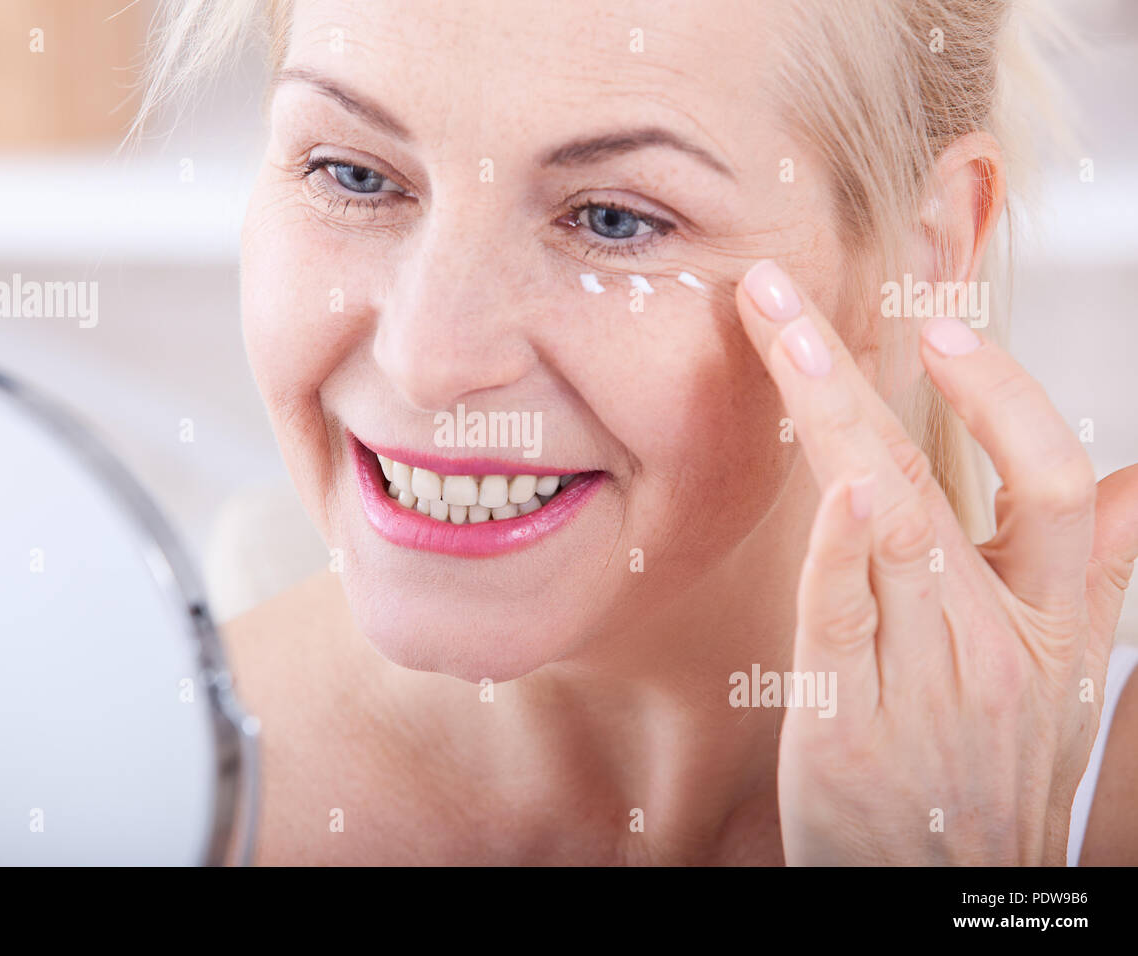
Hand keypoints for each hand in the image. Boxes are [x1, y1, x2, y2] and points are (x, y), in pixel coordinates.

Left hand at [735, 259, 1137, 864]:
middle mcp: (996, 642)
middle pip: (951, 480)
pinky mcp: (847, 724)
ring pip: (893, 525)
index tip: (942, 327)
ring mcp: (923, 681)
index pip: (1054, 483)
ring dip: (833, 418)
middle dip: (868, 371)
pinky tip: (834, 481)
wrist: (941, 893)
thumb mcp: (1059, 678)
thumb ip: (1082, 574)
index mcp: (1053, 623)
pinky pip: (844, 619)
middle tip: (788, 293)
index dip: (1004, 398)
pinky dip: (841, 546)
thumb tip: (1126, 481)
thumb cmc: (982, 771)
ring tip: (782, 333)